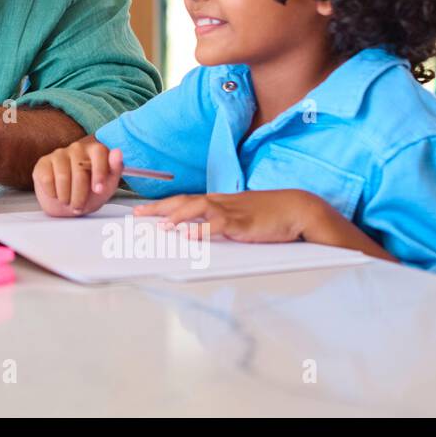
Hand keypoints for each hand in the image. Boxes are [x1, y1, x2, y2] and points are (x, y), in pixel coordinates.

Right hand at [32, 135, 122, 216]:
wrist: (69, 202)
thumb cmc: (91, 193)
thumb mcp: (108, 185)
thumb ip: (115, 169)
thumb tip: (117, 152)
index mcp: (95, 150)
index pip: (99, 152)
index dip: (99, 173)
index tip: (98, 190)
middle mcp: (77, 148)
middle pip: (79, 170)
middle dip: (80, 194)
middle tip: (79, 206)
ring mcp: (59, 154)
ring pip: (62, 176)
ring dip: (66, 196)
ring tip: (68, 201)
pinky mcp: (43, 163)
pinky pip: (47, 179)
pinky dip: (53, 193)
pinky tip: (57, 194)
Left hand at [132, 189, 327, 242]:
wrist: (296, 209)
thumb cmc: (269, 214)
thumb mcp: (239, 215)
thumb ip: (219, 221)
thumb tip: (199, 231)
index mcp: (218, 201)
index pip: (184, 200)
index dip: (163, 204)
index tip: (143, 210)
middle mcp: (221, 203)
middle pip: (184, 201)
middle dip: (159, 207)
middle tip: (139, 214)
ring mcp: (232, 212)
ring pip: (199, 209)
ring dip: (178, 217)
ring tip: (161, 225)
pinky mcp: (244, 224)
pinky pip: (219, 225)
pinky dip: (204, 230)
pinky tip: (191, 236)